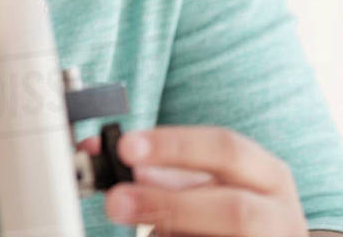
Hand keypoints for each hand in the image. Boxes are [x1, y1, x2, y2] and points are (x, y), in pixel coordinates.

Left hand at [78, 125, 308, 236]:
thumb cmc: (218, 213)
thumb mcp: (192, 186)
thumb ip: (153, 170)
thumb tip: (94, 150)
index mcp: (265, 173)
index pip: (225, 148)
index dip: (174, 146)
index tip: (126, 148)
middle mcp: (279, 213)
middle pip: (235, 209)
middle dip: (171, 205)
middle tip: (116, 201)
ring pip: (235, 233)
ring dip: (174, 228)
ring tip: (132, 222)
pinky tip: (152, 236)